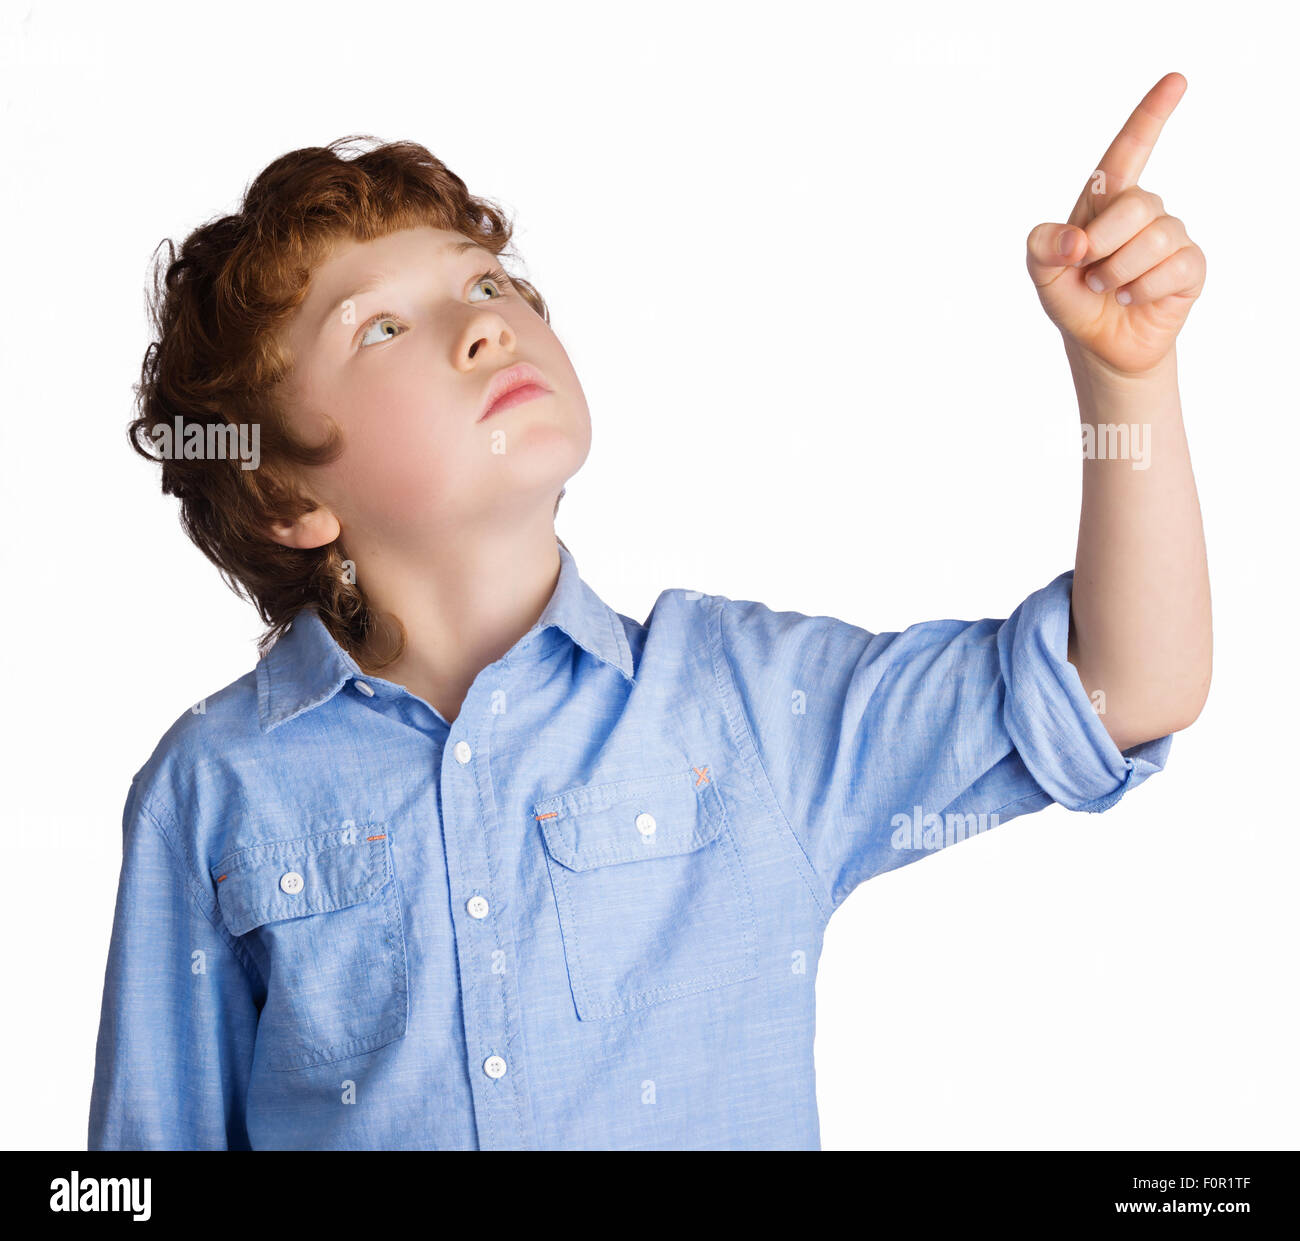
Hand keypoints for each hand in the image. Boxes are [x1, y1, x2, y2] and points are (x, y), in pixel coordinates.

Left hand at [1026, 72, 1205, 377]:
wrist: (1099, 345)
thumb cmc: (1072, 299)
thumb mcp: (1042, 273)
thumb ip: (1042, 247)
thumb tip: (1074, 239)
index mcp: (1105, 202)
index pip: (1128, 151)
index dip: (1151, 115)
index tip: (1175, 81)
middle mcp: (1141, 212)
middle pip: (1137, 204)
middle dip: (1106, 242)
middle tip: (1088, 273)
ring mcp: (1170, 237)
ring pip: (1156, 238)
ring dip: (1120, 272)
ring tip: (1107, 289)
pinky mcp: (1189, 267)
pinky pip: (1174, 267)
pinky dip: (1143, 289)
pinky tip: (1131, 298)